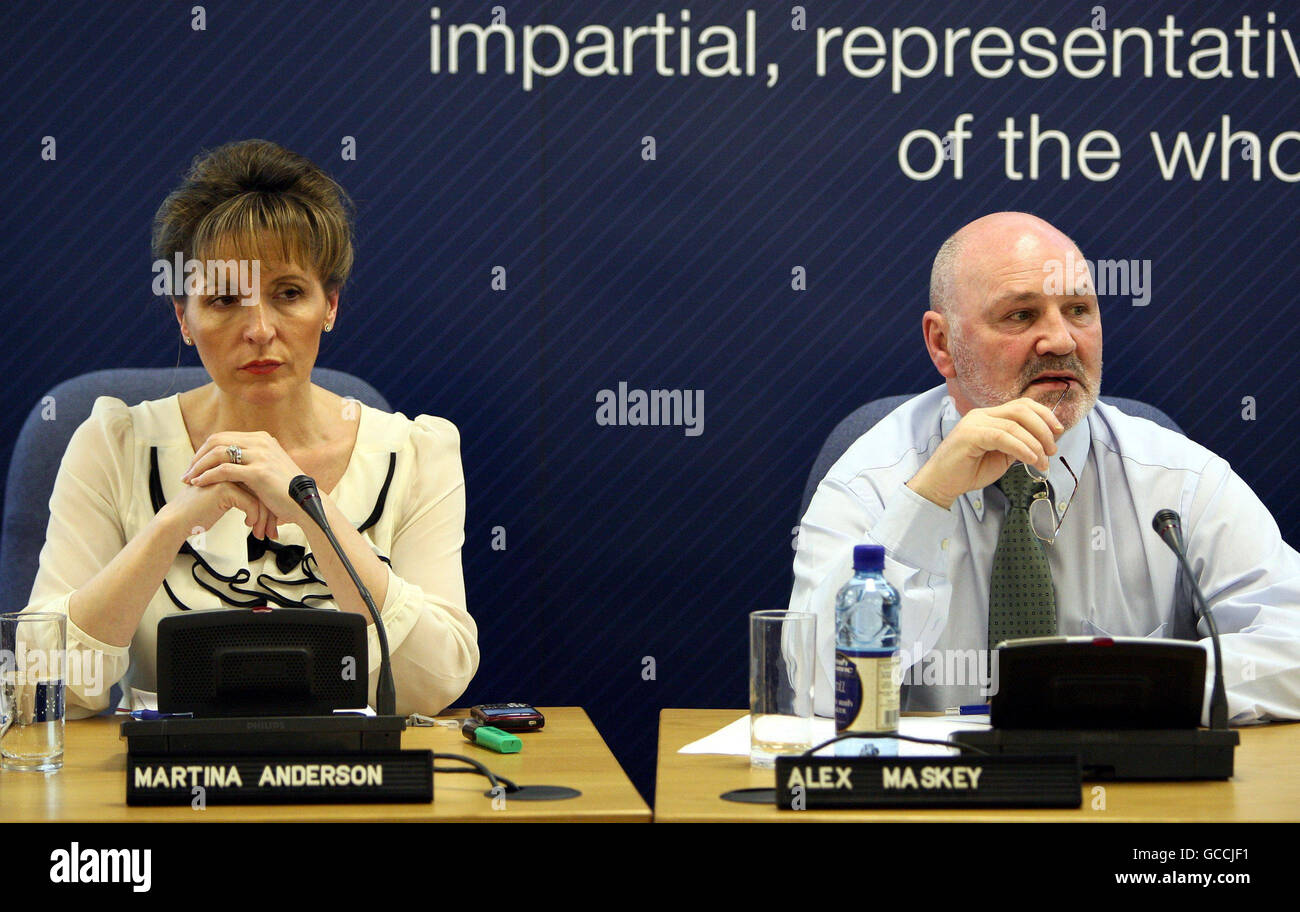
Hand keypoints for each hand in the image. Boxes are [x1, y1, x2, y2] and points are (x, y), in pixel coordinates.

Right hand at [163, 477, 278, 541]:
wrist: (177, 521)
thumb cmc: (200, 512)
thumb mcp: (228, 499)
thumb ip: (245, 494)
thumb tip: (271, 509)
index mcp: (234, 467)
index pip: (263, 484)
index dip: (270, 505)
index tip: (275, 524)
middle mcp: (232, 468)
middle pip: (264, 490)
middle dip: (271, 514)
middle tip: (272, 531)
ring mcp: (228, 476)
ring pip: (260, 497)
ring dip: (264, 519)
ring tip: (261, 534)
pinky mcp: (224, 487)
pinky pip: (251, 504)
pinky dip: (254, 517)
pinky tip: (248, 524)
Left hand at [181, 431, 308, 524]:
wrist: (306, 504)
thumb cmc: (287, 491)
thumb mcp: (270, 468)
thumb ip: (253, 461)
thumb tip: (233, 464)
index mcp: (262, 439)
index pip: (224, 437)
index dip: (205, 450)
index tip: (195, 466)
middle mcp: (261, 442)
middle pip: (217, 441)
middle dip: (198, 457)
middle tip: (187, 473)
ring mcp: (261, 455)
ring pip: (218, 453)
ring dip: (199, 466)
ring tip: (189, 480)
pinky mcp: (259, 472)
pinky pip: (224, 470)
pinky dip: (207, 476)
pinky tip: (199, 484)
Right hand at [907, 397, 1063, 509]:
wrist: (941, 484)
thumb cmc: (969, 471)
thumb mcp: (1002, 456)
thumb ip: (1019, 445)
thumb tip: (1045, 442)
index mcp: (989, 416)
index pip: (1022, 405)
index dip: (1045, 415)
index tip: (1059, 432)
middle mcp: (982, 414)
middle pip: (1022, 409)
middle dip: (1043, 428)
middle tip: (1052, 450)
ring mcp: (974, 423)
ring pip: (1015, 424)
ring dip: (1035, 443)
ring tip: (1042, 461)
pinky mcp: (969, 435)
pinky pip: (1003, 437)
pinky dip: (1021, 448)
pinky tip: (1030, 460)